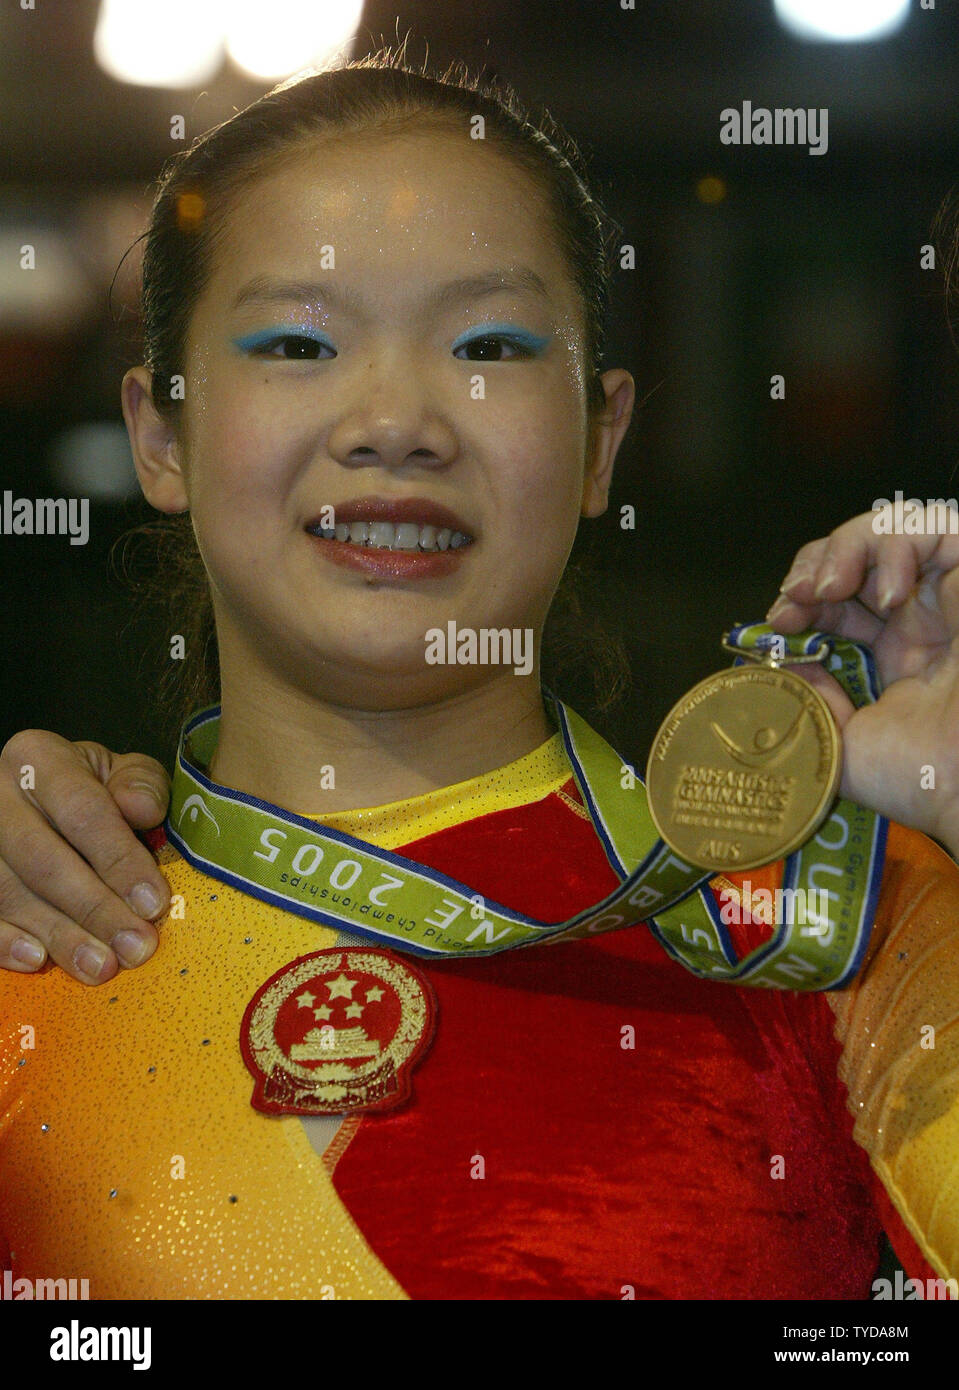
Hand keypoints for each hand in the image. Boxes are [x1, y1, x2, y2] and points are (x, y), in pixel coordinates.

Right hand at [0, 732, 170, 983]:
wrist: (37, 798)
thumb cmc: (91, 789)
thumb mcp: (121, 773)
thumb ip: (141, 785)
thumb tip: (141, 808)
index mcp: (39, 759)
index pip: (83, 812)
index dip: (119, 860)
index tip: (153, 903)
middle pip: (44, 860)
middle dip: (95, 909)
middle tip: (135, 948)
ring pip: (9, 893)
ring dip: (58, 935)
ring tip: (101, 967)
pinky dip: (4, 942)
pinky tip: (37, 960)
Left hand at [765, 505, 958, 858]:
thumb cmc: (919, 777)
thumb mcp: (840, 739)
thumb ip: (810, 696)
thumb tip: (783, 658)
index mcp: (895, 656)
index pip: (837, 602)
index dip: (800, 599)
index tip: (778, 620)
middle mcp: (923, 620)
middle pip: (858, 557)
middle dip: (814, 565)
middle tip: (796, 596)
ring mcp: (950, 596)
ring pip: (891, 530)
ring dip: (847, 547)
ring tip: (829, 588)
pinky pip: (935, 527)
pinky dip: (898, 546)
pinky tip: (889, 593)